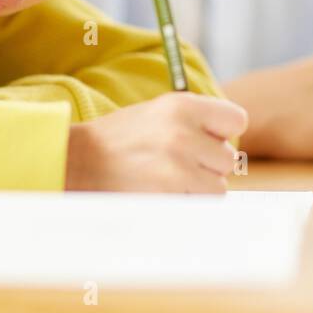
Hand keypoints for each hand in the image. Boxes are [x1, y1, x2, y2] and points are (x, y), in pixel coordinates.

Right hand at [64, 92, 246, 191]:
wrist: (76, 162)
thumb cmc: (120, 140)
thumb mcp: (158, 113)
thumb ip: (196, 121)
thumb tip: (230, 143)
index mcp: (182, 106)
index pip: (236, 120)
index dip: (222, 134)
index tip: (204, 140)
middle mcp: (183, 133)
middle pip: (228, 160)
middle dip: (208, 166)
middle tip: (175, 165)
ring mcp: (176, 167)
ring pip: (217, 188)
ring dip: (197, 189)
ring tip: (165, 181)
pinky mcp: (168, 196)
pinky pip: (197, 207)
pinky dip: (183, 205)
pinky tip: (159, 194)